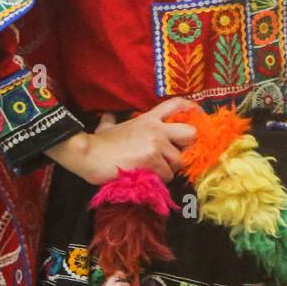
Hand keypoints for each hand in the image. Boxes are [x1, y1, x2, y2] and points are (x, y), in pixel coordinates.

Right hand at [46, 97, 201, 186]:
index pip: (177, 105)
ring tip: (152, 172)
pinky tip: (146, 178)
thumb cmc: (98, 142)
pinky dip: (159, 180)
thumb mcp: (108, 125)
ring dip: (169, 170)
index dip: (193, 109)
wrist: (87, 154)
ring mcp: (156, 144)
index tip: (199, 116)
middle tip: (173, 157)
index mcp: (149, 118)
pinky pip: (167, 175)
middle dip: (186, 148)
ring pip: (179, 161)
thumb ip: (113, 120)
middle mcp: (157, 129)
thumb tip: (107, 115)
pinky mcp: (152, 161)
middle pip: (190, 134)